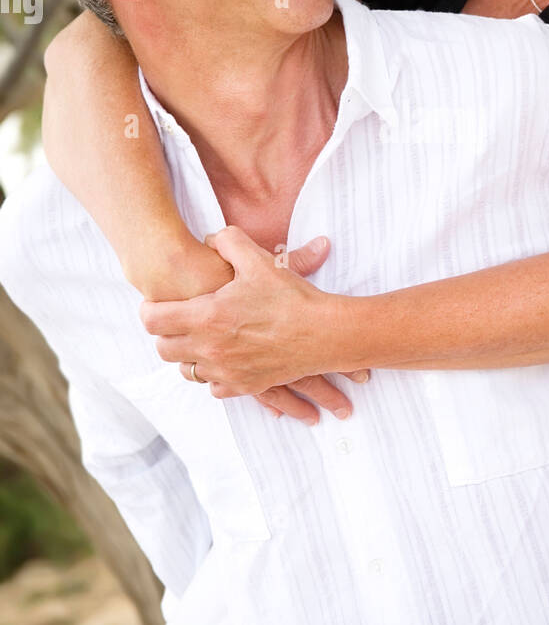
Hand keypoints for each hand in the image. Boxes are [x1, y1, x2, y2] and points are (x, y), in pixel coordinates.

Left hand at [139, 226, 366, 401]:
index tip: (156, 302)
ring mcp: (226, 371)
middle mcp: (210, 349)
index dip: (149, 309)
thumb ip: (228, 242)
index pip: (153, 320)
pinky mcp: (243, 386)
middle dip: (166, 333)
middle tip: (179, 319)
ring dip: (187, 354)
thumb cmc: (291, 297)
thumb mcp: (258, 260)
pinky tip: (223, 357)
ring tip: (202, 337)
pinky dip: (213, 373)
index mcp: (206, 317)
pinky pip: (212, 386)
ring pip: (185, 370)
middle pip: (163, 349)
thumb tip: (210, 238)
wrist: (324, 334)